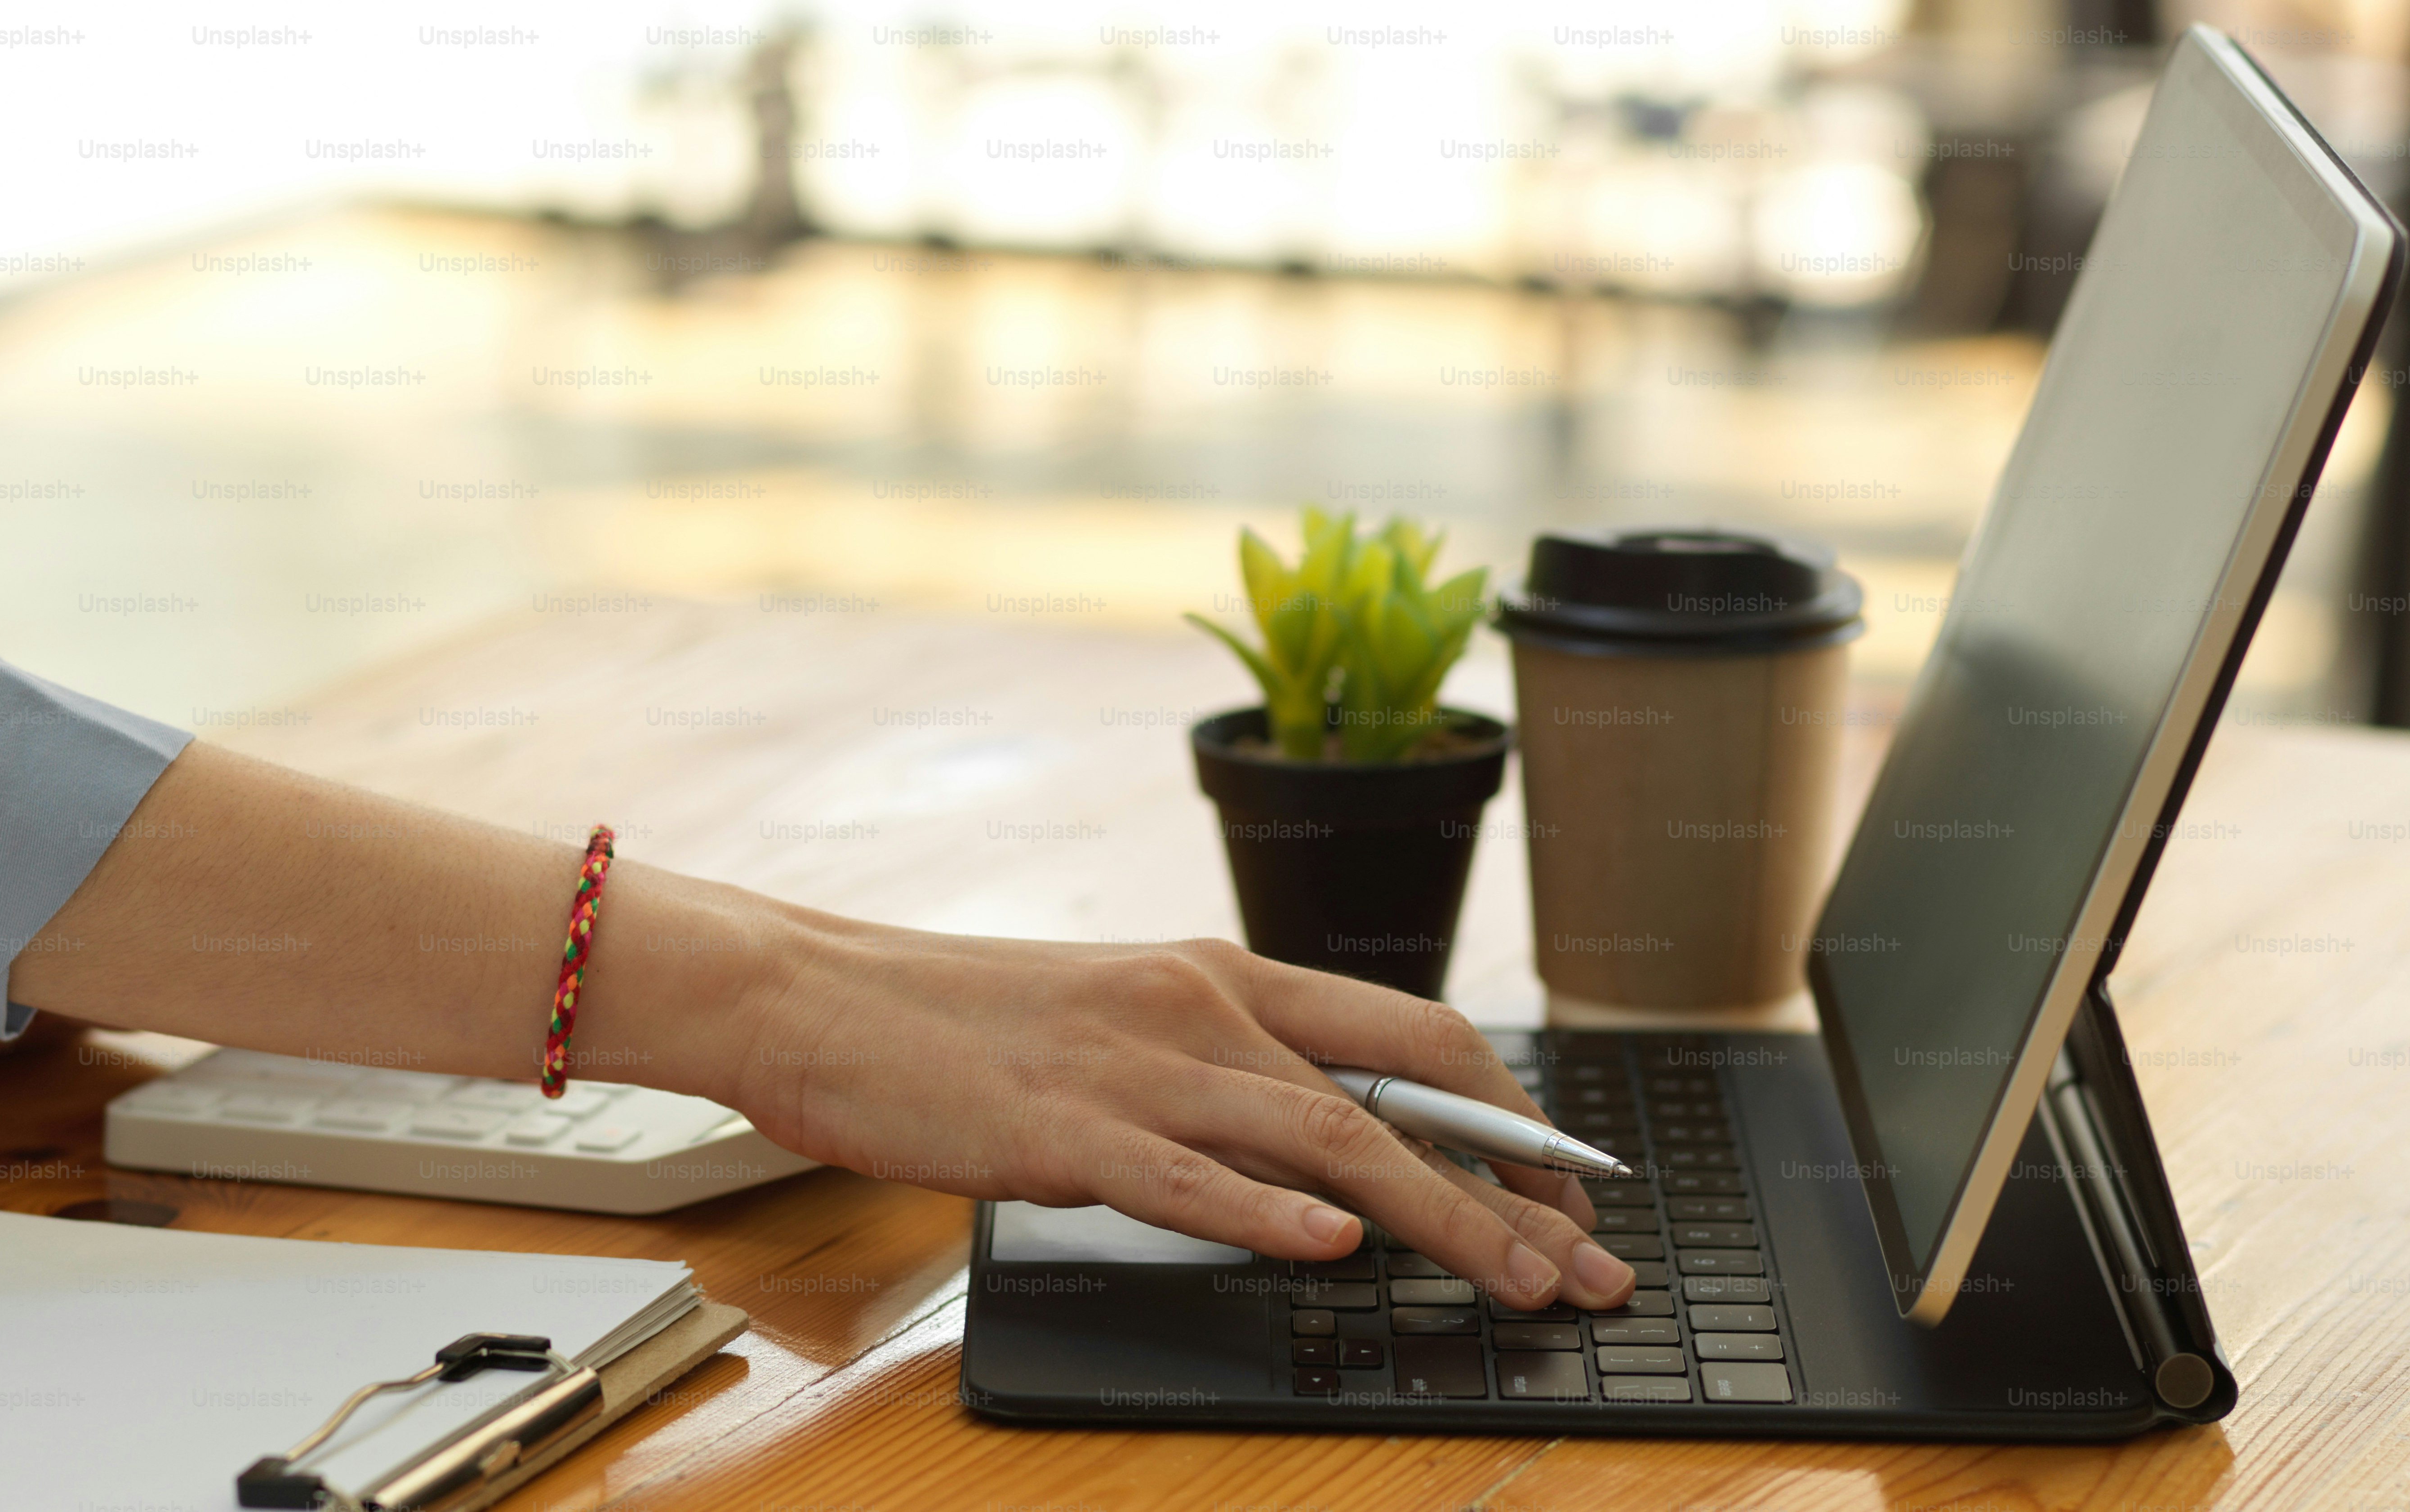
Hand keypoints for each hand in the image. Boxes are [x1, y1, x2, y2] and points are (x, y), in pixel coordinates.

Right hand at [704, 916, 1639, 1310]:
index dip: (1510, 1109)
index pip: (1414, 1033)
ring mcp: (1139, 1069)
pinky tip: (1338, 1249)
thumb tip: (1320, 1145)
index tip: (1574, 1181)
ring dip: (1443, 1216)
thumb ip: (1222, 1071)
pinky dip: (1271, 1215)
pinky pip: (1191, 1178)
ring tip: (1522, 1279)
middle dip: (1516, 1182)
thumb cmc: (964, 1022)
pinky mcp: (1066, 1131)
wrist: (819, 995)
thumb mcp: (1123, 1021)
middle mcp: (1204, 1008)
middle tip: (1590, 1262)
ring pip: (1329, 1143)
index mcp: (1225, 976)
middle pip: (1402, 1093)